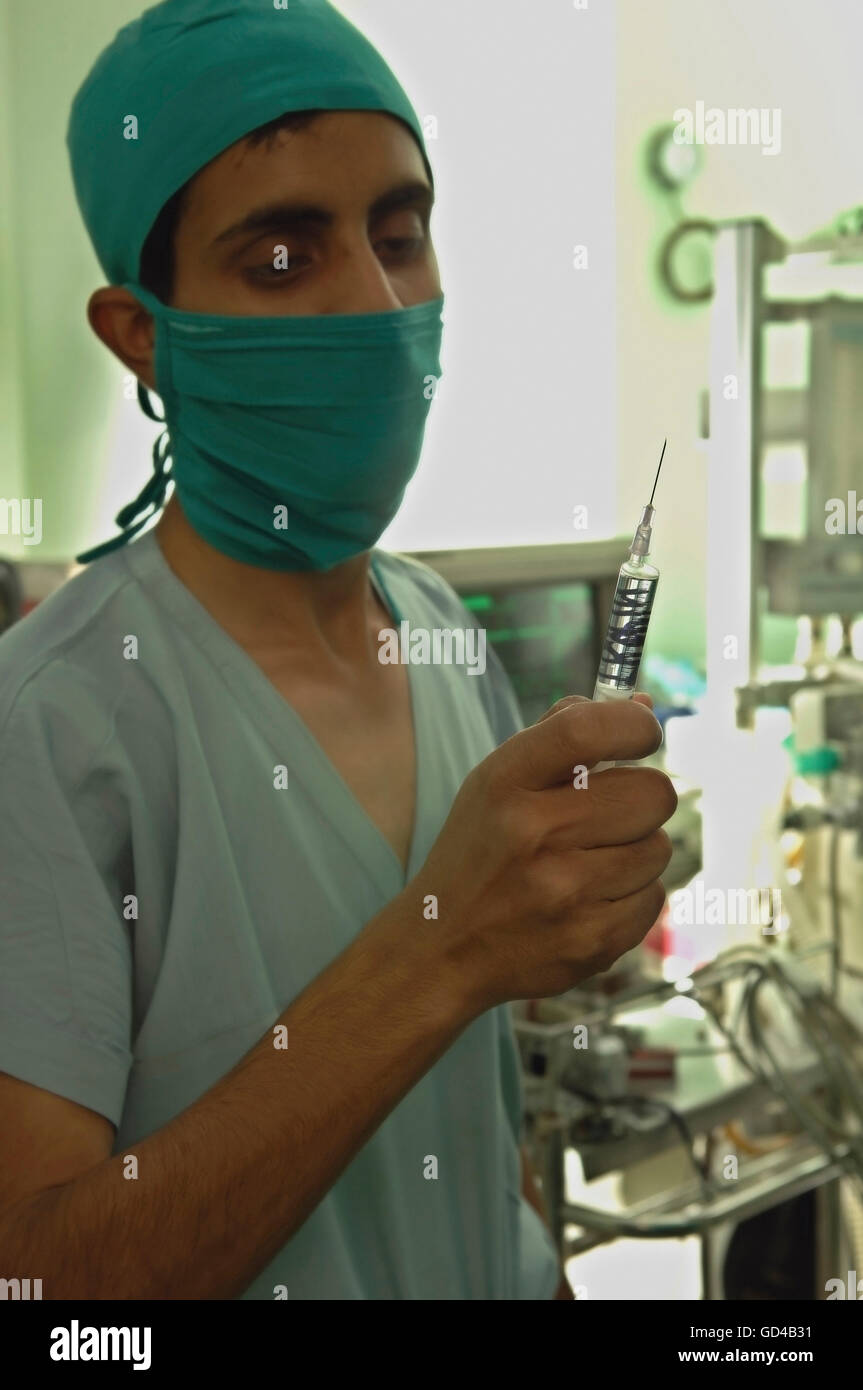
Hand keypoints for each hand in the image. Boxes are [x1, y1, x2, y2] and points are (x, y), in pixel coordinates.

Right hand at [405, 691, 676, 1013]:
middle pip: (652, 794)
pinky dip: (631, 897)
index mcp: (505, 783)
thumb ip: (563, 736)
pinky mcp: (591, 942)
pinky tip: (590, 901)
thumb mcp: (496, 784)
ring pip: (658, 849)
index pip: (589, 729)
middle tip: (610, 813)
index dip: (635, 724)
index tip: (642, 733)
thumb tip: (643, 705)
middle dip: (641, 798)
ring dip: (635, 852)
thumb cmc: (480, 854)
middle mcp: (534, 833)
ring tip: (590, 864)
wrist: (441, 951)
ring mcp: (565, 893)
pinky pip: (654, 898)